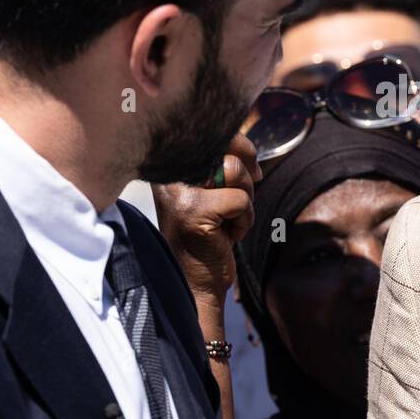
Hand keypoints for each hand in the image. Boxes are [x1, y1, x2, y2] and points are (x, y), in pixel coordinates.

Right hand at [152, 133, 262, 330]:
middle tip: (241, 202)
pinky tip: (226, 237)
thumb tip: (247, 150)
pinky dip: (244, 222)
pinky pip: (241, 200)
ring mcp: (178, 193)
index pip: (213, 133)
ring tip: (227, 222)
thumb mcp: (212, 195)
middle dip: (246, 173)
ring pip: (234, 170)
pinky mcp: (193, 212)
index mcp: (171, 167)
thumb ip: (221, 166)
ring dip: (245, 201)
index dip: (240, 148)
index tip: (250, 173)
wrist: (197, 284)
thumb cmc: (209, 238)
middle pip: (226, 145)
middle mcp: (169, 175)